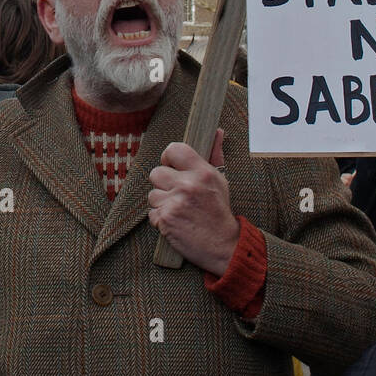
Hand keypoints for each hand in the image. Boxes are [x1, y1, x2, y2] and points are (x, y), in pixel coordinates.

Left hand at [148, 129, 239, 275]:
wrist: (223, 244)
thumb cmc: (220, 210)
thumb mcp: (220, 180)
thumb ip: (214, 154)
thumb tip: (216, 131)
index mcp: (202, 172)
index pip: (174, 149)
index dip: (168, 158)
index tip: (172, 166)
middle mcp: (188, 185)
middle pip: (156, 173)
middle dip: (163, 184)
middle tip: (177, 194)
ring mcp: (175, 203)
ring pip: (152, 194)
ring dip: (162, 203)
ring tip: (179, 210)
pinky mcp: (165, 220)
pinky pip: (152, 213)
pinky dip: (161, 219)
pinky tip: (176, 221)